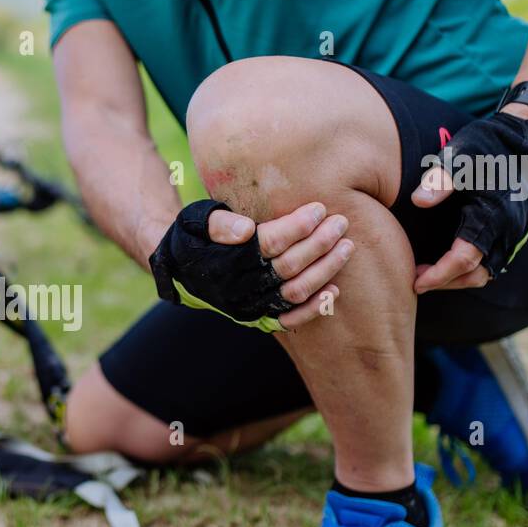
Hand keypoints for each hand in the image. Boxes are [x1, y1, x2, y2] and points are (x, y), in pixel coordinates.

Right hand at [150, 199, 353, 330]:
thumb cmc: (193, 237)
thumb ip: (217, 223)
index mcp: (224, 260)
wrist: (180, 272)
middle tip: (340, 222)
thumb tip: (245, 230)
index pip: (268, 244)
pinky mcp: (259, 316)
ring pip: (295, 291)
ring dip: (325, 270)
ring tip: (347, 246)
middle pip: (287, 266)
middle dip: (318, 243)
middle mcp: (238, 287)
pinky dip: (314, 308)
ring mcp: (251, 304)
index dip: (296, 226)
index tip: (319, 208)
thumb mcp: (194, 221)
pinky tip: (335, 290)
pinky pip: (290, 318)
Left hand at [411, 109, 527, 293]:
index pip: (463, 259)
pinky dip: (470, 267)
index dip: (439, 274)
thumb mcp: (460, 155)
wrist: (522, 137)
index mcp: (492, 216)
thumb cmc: (487, 145)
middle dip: (445, 281)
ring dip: (458, 277)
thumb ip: (440, 179)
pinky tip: (447, 258)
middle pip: (475, 274)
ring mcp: (512, 233)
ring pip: (486, 271)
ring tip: (428, 271)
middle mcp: (506, 230)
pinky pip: (492, 260)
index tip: (415, 281)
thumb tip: (419, 201)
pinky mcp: (511, 230)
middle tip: (416, 278)